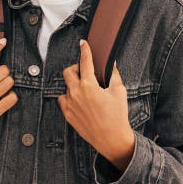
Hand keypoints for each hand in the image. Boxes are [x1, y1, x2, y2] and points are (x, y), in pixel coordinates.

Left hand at [59, 40, 134, 171]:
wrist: (112, 140)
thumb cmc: (117, 116)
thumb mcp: (119, 91)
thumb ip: (113, 74)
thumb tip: (112, 63)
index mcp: (89, 86)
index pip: (85, 62)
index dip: (84, 50)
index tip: (83, 43)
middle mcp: (76, 94)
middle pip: (68, 72)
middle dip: (76, 68)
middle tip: (85, 72)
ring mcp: (70, 105)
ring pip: (65, 87)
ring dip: (73, 84)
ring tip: (85, 90)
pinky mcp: (68, 115)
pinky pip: (63, 100)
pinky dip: (69, 97)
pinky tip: (80, 100)